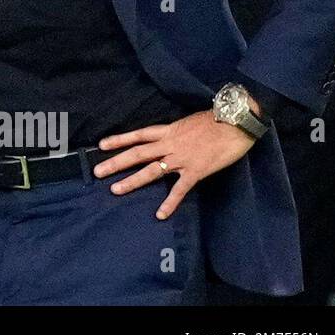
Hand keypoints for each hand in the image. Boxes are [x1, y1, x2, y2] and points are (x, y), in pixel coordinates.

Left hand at [93, 110, 256, 218]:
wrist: (237, 122)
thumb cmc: (216, 120)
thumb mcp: (189, 121)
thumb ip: (177, 132)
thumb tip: (169, 138)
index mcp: (169, 130)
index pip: (138, 135)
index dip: (120, 140)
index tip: (101, 145)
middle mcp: (170, 144)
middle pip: (138, 153)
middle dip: (116, 162)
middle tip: (97, 171)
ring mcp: (182, 158)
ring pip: (151, 171)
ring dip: (132, 181)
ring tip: (115, 189)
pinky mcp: (196, 171)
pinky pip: (179, 189)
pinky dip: (169, 202)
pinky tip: (160, 214)